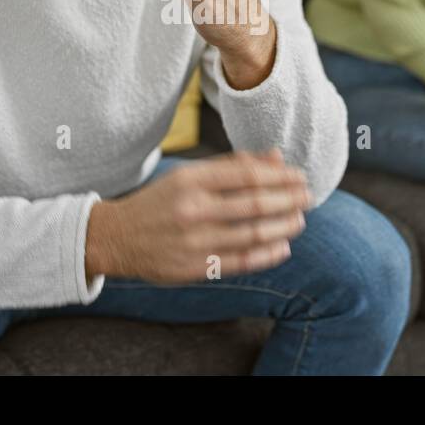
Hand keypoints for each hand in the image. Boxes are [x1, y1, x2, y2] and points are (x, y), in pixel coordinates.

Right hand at [85, 150, 310, 282]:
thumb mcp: (189, 175)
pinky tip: (282, 247)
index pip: (247, 174)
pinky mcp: (194, 267)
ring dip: (283, 226)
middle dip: (289, 200)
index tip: (299, 176)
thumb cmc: (159, 201)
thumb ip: (232, 165)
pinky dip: (267, 254)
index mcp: (191, 180)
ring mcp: (194, 241)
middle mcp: (193, 209)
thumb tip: (276, 156)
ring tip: (299, 219)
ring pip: (253, 233)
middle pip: (255, 203)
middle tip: (308, 197)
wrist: (116, 238)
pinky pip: (241, 261)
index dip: (280, 176)